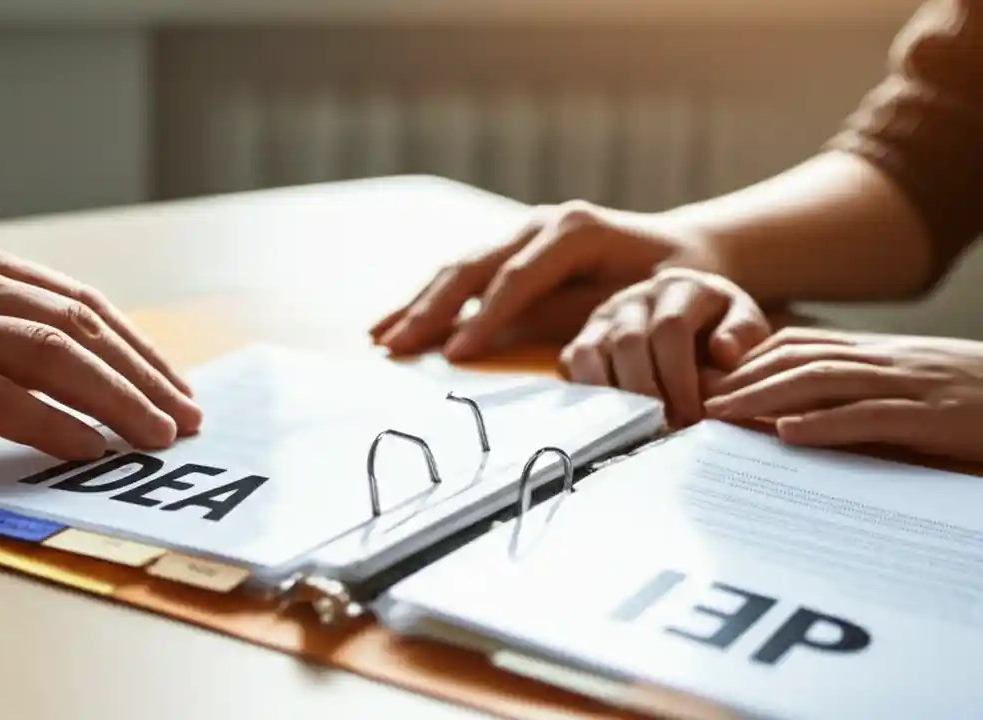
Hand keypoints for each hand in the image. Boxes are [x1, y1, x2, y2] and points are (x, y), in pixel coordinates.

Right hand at [0, 235, 199, 459]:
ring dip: (118, 400)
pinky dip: (55, 423)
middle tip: (187, 418)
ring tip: (158, 437)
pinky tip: (89, 448)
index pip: (76, 301)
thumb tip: (51, 362)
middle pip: (80, 326)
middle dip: (145, 375)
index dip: (135, 345)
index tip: (172, 383)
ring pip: (53, 356)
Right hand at [371, 201, 719, 359]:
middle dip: (433, 311)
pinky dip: (429, 299)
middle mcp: (541, 223)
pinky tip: (398, 323)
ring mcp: (522, 232)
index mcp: (575, 230)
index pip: (516, 278)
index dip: (483, 318)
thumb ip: (601, 321)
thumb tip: (569, 358)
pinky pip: (463, 275)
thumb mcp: (653, 301)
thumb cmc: (681, 280)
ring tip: (380, 338)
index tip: (456, 354)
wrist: (689, 251)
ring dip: (418, 305)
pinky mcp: (512, 251)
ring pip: (459, 268)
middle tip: (398, 349)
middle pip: (474, 268)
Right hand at [561, 268, 769, 425]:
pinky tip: (613, 420)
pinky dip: (589, 393)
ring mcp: (605, 316)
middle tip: (666, 430)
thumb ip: (742, 334)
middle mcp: (636, 296)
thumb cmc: (725, 328)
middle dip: (647, 393)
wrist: (698, 314)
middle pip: (628, 342)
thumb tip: (722, 352)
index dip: (679, 376)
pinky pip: (572, 363)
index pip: (670, 328)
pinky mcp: (585, 337)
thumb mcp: (748, 325)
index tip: (693, 416)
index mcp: (681, 286)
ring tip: (638, 429)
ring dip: (614, 396)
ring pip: (591, 352)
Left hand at [705, 329, 982, 461]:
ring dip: (763, 397)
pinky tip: (788, 434)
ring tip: (721, 415)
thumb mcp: (916, 390)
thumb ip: (864, 394)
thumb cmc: (980, 403)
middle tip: (694, 402)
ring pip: (823, 381)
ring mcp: (913, 385)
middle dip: (740, 379)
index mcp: (882, 353)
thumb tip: (800, 415)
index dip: (748, 360)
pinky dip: (825, 424)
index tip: (706, 379)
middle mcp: (889, 361)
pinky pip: (872, 416)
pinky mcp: (937, 417)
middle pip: (797, 359)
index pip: (800, 345)